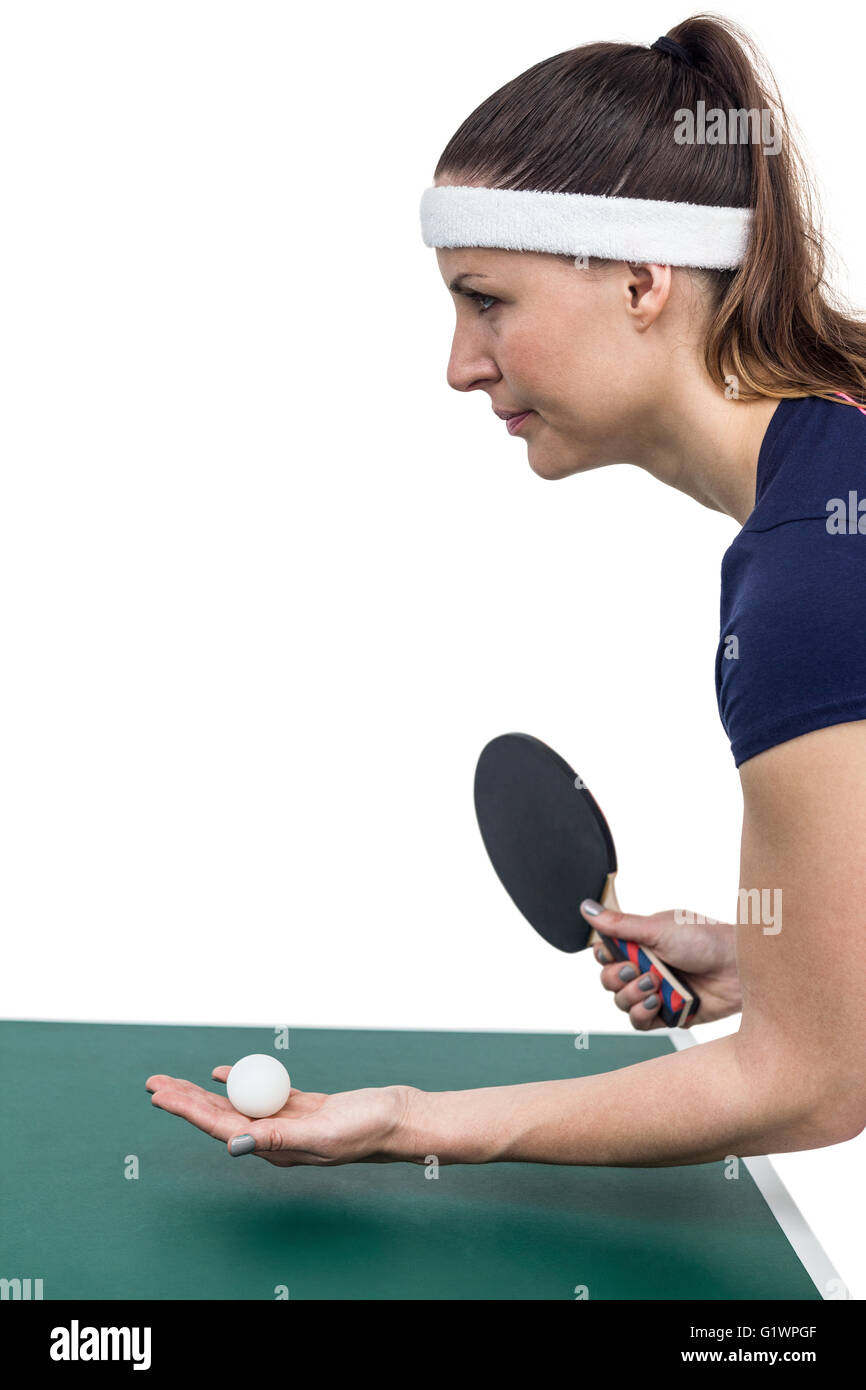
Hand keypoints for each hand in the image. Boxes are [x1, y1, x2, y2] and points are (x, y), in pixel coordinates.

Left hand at [145, 1068, 416, 1164]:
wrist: (399, 1120)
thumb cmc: (366, 1129)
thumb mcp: (322, 1132)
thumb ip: (278, 1138)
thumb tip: (233, 1143)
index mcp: (275, 1149)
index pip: (220, 1127)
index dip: (187, 1111)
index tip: (160, 1096)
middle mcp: (274, 1139)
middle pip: (219, 1116)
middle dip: (184, 1101)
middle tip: (153, 1084)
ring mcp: (287, 1123)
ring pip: (235, 1105)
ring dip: (204, 1093)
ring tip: (175, 1082)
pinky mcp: (301, 1108)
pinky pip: (261, 1095)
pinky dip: (237, 1083)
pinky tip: (221, 1074)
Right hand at [580, 903, 742, 1029]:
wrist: (737, 969)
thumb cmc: (705, 940)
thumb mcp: (658, 929)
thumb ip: (620, 925)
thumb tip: (586, 908)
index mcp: (641, 943)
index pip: (605, 953)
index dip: (604, 957)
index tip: (612, 953)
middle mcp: (645, 967)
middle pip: (609, 980)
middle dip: (618, 978)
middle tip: (639, 970)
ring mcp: (655, 991)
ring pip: (621, 1002)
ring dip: (632, 995)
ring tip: (655, 987)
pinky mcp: (667, 1013)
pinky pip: (639, 1022)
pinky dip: (642, 1013)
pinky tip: (655, 1003)